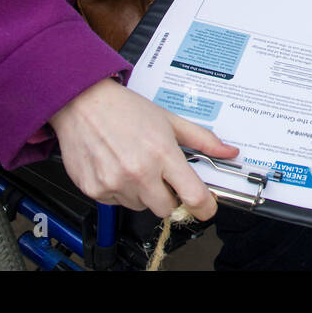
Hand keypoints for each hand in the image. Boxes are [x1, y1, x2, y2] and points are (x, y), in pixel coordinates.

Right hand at [49, 78, 237, 219]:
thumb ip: (202, 139)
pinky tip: (118, 168)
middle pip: (166, 209)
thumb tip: (228, 151)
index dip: (205, 207)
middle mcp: (139, 172)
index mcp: (162, 154)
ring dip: (144, 193)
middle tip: (162, 176)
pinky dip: (121, 191)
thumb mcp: (170, 120)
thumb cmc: (124, 109)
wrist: (82, 103)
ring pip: (141, 207)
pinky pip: (117, 203)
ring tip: (135, 165)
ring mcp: (115, 183)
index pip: (193, 196)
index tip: (206, 208)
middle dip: (169, 197)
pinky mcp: (95, 190)